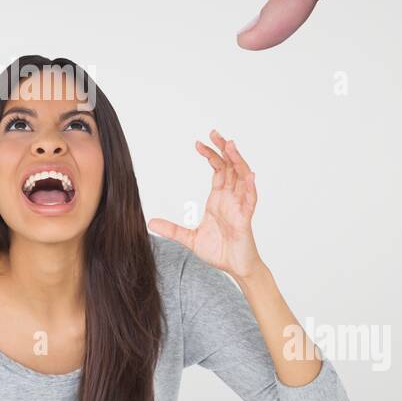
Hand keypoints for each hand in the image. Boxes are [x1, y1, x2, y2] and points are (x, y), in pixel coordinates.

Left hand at [148, 130, 262, 279]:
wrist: (234, 267)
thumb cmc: (219, 251)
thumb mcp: (190, 238)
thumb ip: (172, 229)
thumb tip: (150, 222)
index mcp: (219, 199)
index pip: (217, 170)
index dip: (210, 155)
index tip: (198, 143)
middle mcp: (230, 198)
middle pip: (230, 167)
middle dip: (223, 149)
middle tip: (214, 133)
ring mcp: (239, 207)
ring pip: (242, 178)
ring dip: (237, 161)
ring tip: (230, 145)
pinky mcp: (245, 218)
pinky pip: (250, 199)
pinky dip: (250, 186)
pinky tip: (249, 174)